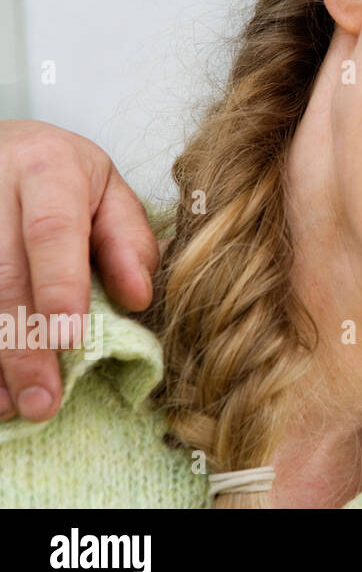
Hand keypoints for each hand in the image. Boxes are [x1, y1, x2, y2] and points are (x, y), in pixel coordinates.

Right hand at [0, 121, 156, 421]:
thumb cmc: (63, 176)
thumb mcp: (107, 190)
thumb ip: (127, 240)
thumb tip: (138, 297)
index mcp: (48, 166)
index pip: (51, 231)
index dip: (58, 286)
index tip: (69, 340)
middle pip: (0, 272)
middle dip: (21, 343)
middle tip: (43, 400)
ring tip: (12, 404)